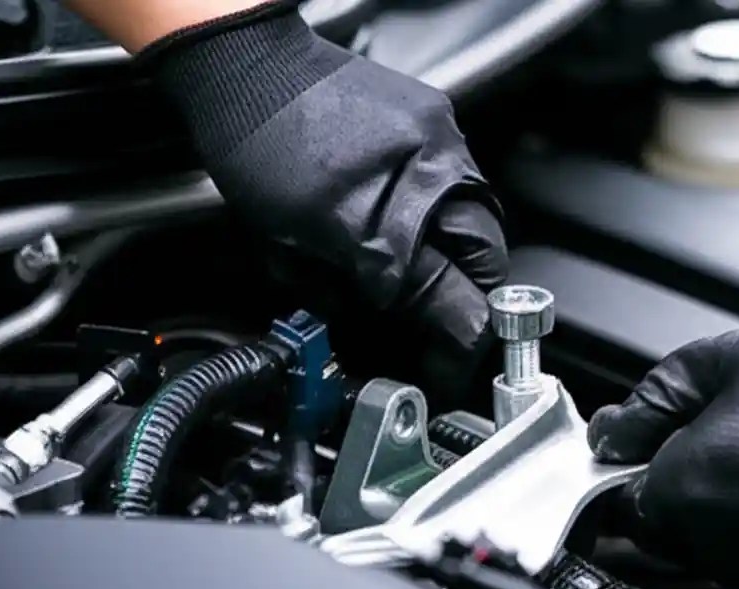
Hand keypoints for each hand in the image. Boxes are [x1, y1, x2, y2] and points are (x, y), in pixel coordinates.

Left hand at [140, 3, 506, 399]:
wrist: (250, 68)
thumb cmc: (255, 152)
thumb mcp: (290, 251)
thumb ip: (351, 301)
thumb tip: (400, 335)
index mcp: (372, 222)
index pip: (453, 306)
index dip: (455, 351)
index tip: (449, 369)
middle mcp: (422, 176)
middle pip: (488, 263)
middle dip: (472, 299)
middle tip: (445, 322)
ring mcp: (438, 140)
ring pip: (483, 222)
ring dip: (461, 254)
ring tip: (418, 262)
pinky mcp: (440, 118)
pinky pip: (464, 181)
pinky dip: (445, 208)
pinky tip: (409, 212)